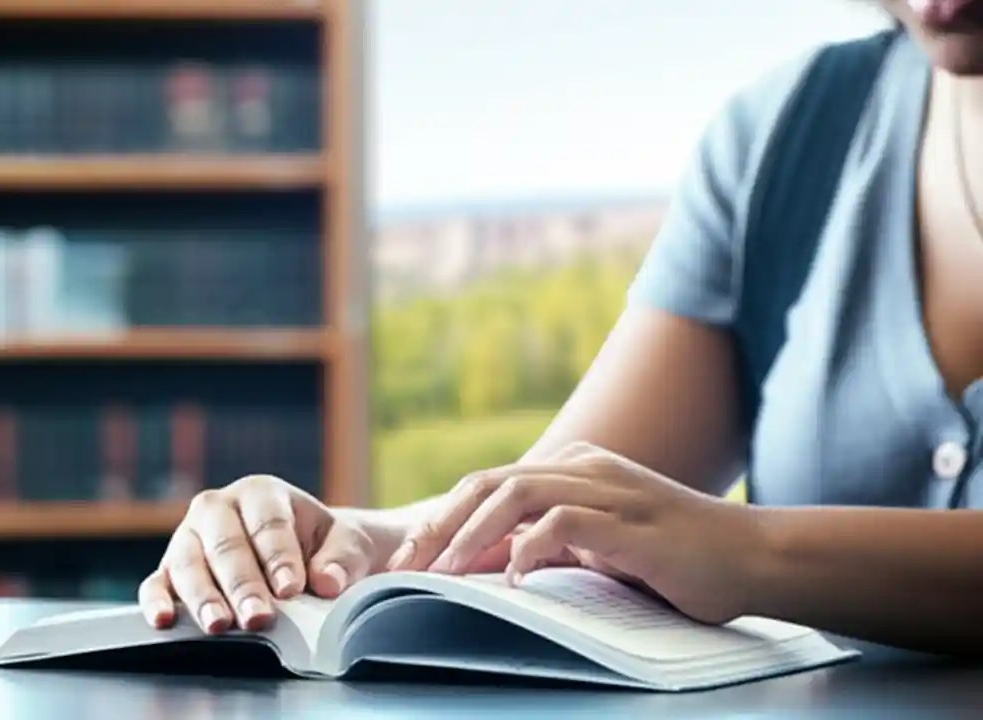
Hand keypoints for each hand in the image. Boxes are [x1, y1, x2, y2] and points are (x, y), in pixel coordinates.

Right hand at [138, 474, 388, 634]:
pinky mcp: (170, 570)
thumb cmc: (325, 547)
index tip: (291, 588)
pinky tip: (163, 621)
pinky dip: (156, 601)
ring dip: (204, 596)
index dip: (279, 556)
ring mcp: (189, 538)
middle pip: (225, 544)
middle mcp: (218, 509)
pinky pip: (156, 583)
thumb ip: (343, 558)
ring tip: (220, 624)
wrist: (306, 555)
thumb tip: (326, 581)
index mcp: (261, 493)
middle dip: (242, 583)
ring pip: (189, 563)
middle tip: (259, 617)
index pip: (267, 523)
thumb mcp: (348, 544)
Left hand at [387, 442, 764, 623]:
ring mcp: (607, 488)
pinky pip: (562, 522)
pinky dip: (528, 548)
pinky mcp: (629, 519)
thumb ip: (545, 543)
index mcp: (571, 467)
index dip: (442, 521)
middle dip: (439, 525)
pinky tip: (512, 578)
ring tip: (443, 572)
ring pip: (515, 494)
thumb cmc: (673, 559)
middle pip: (488, 484)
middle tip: (406, 567)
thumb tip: (481, 560)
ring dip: (471, 535)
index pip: (488, 486)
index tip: (409, 561)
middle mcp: (583, 467)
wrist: (752, 558)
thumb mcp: (596, 548)